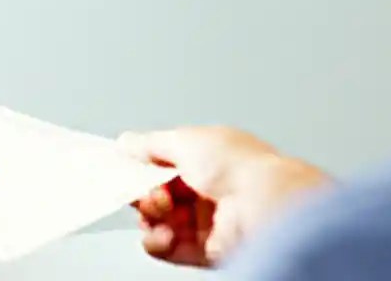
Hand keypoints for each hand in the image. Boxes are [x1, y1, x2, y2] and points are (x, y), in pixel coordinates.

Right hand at [117, 127, 329, 266]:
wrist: (266, 204)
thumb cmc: (240, 166)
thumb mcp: (185, 140)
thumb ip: (150, 143)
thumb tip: (127, 142)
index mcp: (208, 157)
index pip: (162, 163)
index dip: (142, 166)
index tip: (124, 168)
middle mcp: (208, 189)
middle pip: (157, 193)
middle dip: (144, 191)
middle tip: (149, 190)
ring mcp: (207, 220)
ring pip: (158, 222)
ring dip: (150, 217)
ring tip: (162, 210)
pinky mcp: (206, 249)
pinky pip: (168, 249)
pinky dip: (158, 242)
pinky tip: (164, 233)